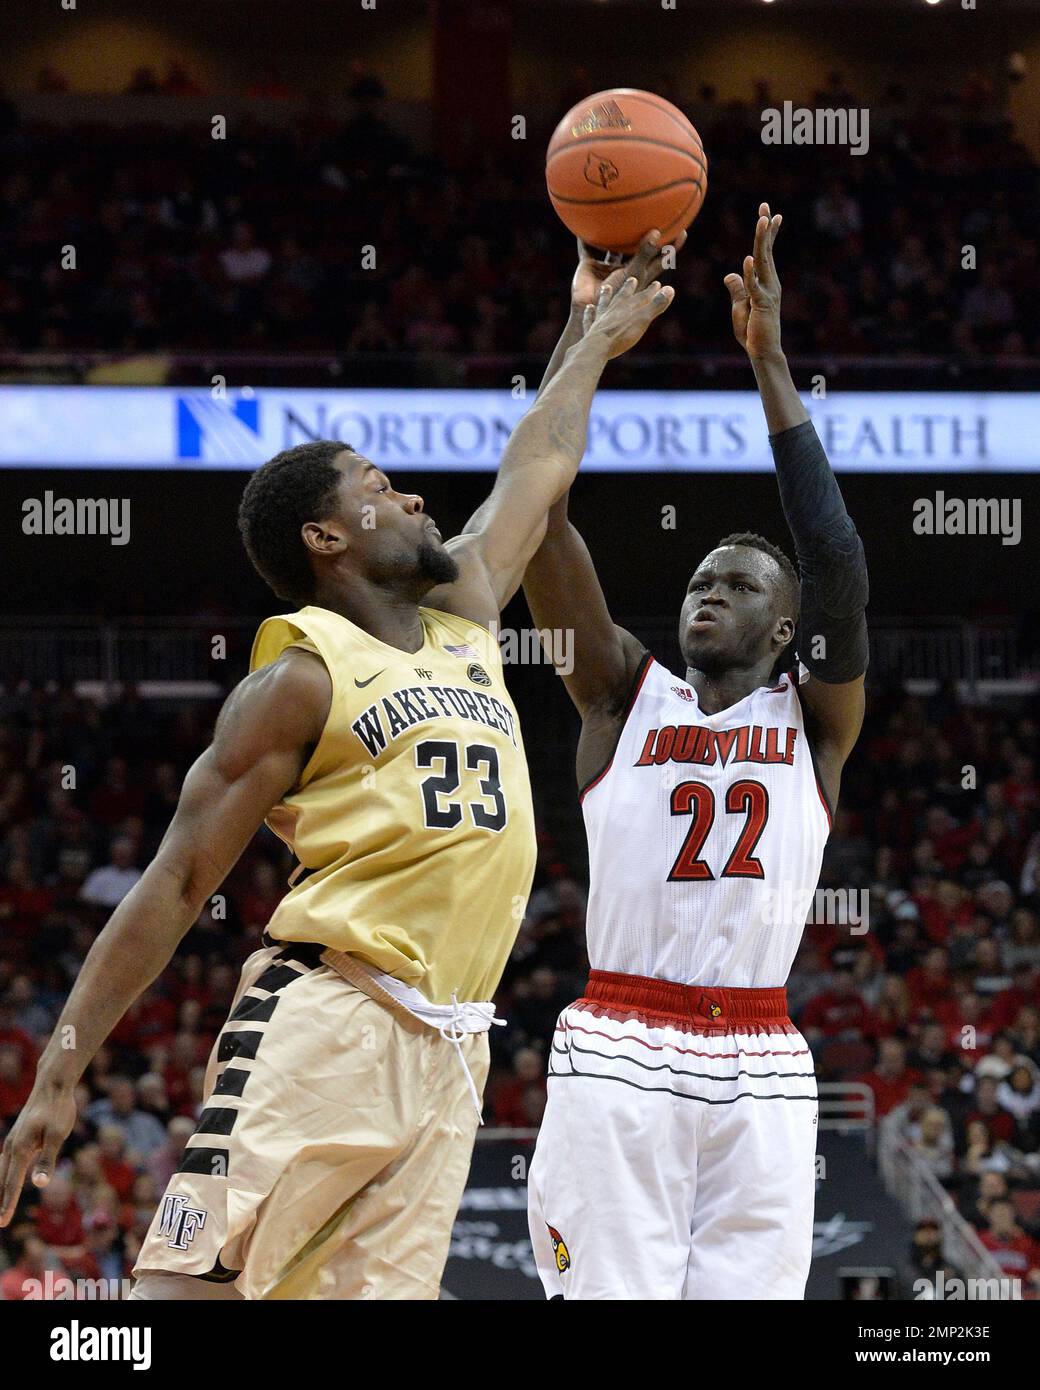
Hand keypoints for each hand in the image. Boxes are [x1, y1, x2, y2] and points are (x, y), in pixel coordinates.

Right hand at [0, 1082, 76, 1225]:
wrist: (53, 1085)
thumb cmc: (58, 1109)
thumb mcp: (58, 1135)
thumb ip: (47, 1159)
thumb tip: (39, 1185)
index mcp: (20, 1150)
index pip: (12, 1183)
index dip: (8, 1204)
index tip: (2, 1223)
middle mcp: (12, 1147)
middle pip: (2, 1180)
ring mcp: (13, 1141)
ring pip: (2, 1170)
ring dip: (0, 1188)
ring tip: (0, 1204)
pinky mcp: (19, 1136)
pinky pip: (7, 1161)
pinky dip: (4, 1175)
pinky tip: (6, 1177)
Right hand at [571, 227, 685, 310]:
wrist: (590, 316)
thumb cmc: (616, 298)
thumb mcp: (634, 274)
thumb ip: (645, 255)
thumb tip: (657, 233)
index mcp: (639, 275)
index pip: (660, 259)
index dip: (672, 247)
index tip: (683, 231)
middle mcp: (624, 270)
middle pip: (637, 250)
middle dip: (644, 237)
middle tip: (651, 218)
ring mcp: (607, 269)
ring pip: (612, 250)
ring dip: (612, 238)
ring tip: (615, 220)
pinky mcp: (589, 268)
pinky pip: (586, 250)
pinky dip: (583, 240)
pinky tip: (581, 227)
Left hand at [582, 274, 674, 358]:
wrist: (596, 347)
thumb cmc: (621, 334)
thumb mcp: (643, 320)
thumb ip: (656, 305)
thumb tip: (670, 289)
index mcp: (627, 307)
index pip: (642, 296)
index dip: (651, 291)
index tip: (657, 284)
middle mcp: (613, 310)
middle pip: (622, 296)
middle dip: (628, 289)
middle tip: (631, 279)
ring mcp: (600, 319)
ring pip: (604, 304)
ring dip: (606, 296)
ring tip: (605, 288)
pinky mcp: (591, 331)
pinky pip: (589, 319)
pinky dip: (589, 313)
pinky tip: (588, 308)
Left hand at [725, 202, 783, 359]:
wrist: (762, 352)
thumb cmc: (752, 331)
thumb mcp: (740, 306)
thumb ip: (738, 289)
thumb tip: (730, 274)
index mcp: (765, 281)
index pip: (765, 253)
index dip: (767, 233)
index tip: (769, 213)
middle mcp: (770, 283)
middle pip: (766, 251)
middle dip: (766, 228)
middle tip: (765, 207)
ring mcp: (767, 292)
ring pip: (763, 262)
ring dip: (762, 241)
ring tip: (762, 222)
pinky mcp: (761, 305)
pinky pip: (754, 286)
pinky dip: (751, 273)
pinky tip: (747, 259)